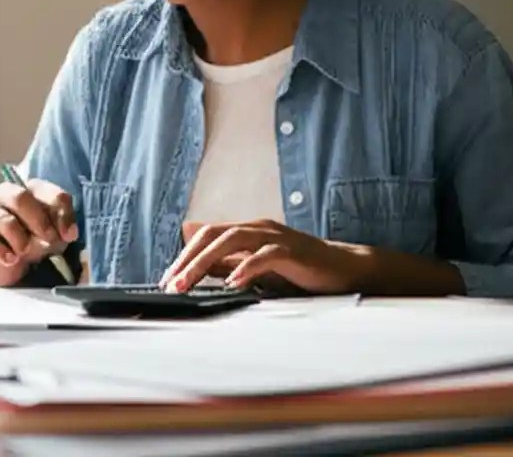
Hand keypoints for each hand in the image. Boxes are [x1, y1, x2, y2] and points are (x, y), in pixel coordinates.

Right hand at [0, 178, 77, 287]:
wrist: (15, 271)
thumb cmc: (38, 241)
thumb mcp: (56, 233)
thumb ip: (63, 227)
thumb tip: (67, 233)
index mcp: (29, 189)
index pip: (50, 193)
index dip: (62, 214)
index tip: (69, 236)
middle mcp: (5, 195)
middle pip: (20, 197)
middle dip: (39, 221)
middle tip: (49, 240)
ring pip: (3, 220)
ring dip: (20, 239)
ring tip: (26, 252)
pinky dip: (2, 253)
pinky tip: (11, 260)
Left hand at [159, 220, 372, 294]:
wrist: (345, 270)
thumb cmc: (301, 270)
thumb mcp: (257, 270)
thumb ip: (229, 265)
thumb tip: (196, 266)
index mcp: (247, 232)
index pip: (206, 237)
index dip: (184, 256)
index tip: (167, 280)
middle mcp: (258, 228)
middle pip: (213, 235)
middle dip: (188, 259)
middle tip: (171, 283)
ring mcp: (276, 236)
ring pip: (232, 240)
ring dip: (206, 262)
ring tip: (189, 282)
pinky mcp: (294, 250)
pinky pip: (265, 255)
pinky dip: (246, 267)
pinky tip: (233, 282)